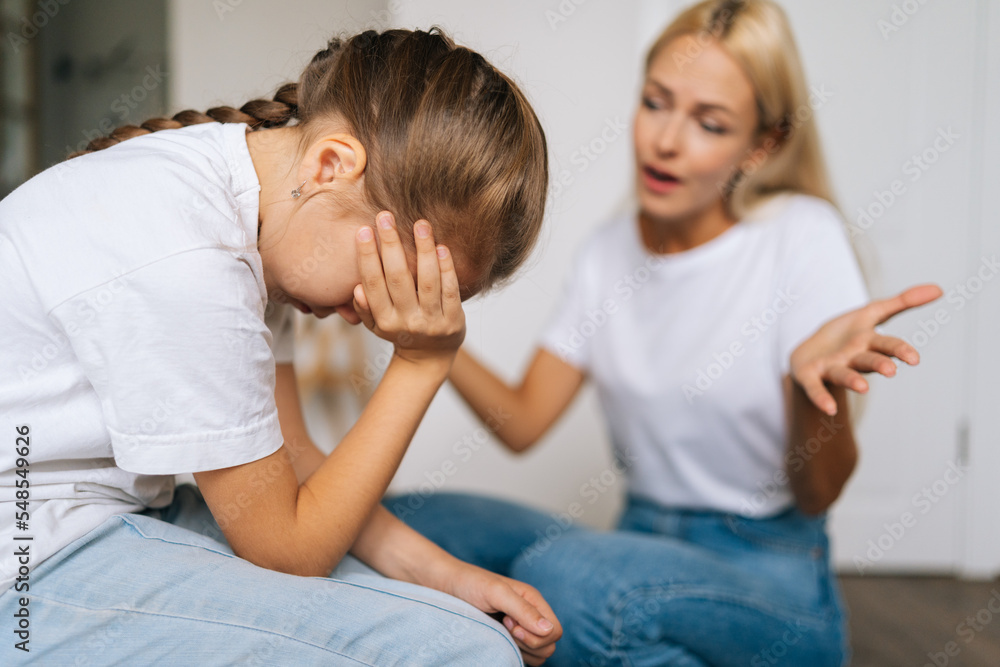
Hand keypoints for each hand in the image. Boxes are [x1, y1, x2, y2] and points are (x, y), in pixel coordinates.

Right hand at [352, 211, 465, 367]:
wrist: (430, 357)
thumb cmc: (399, 331)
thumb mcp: (376, 325)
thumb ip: (365, 307)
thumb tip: (356, 288)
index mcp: (384, 321)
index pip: (372, 284)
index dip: (367, 257)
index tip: (363, 230)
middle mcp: (407, 322)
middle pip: (397, 278)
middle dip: (390, 245)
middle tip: (385, 215)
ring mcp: (432, 321)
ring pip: (427, 281)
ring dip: (423, 250)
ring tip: (420, 223)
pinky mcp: (454, 319)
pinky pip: (450, 290)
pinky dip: (446, 268)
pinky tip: (441, 247)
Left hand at [443, 560, 561, 664]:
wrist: (446, 586)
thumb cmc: (470, 583)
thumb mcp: (497, 592)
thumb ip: (523, 610)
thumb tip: (548, 630)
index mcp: (534, 601)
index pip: (556, 631)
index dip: (537, 636)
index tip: (509, 623)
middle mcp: (530, 616)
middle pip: (549, 646)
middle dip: (528, 643)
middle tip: (503, 626)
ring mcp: (519, 630)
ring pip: (537, 655)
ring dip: (519, 649)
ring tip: (498, 632)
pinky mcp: (506, 639)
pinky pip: (520, 657)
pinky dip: (511, 654)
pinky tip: (494, 639)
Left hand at [789, 284, 942, 415]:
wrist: (808, 354)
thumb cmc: (844, 336)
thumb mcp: (870, 313)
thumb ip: (902, 302)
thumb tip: (939, 289)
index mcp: (867, 342)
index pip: (887, 345)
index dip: (899, 350)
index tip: (914, 359)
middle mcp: (852, 358)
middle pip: (868, 361)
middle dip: (879, 364)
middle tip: (891, 370)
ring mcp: (831, 368)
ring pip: (844, 375)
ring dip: (853, 381)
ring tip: (863, 389)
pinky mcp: (808, 375)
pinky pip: (815, 387)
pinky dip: (821, 397)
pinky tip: (828, 409)